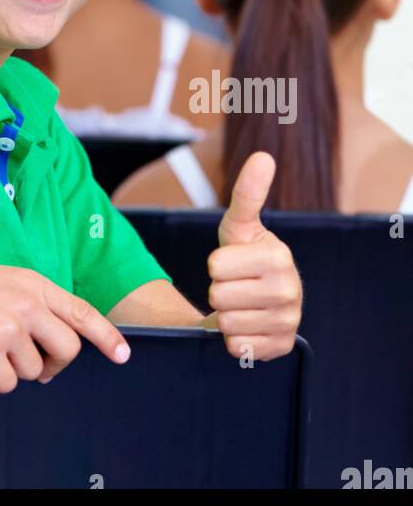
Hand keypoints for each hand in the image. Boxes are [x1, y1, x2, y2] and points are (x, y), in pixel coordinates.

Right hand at [0, 258, 131, 393]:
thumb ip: (29, 305)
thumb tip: (46, 348)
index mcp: (32, 283)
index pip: (82, 312)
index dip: (107, 336)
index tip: (122, 355)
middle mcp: (28, 302)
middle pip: (68, 350)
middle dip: (54, 367)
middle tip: (33, 368)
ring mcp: (10, 324)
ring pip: (34, 372)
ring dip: (12, 371)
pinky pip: (6, 384)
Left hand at [207, 151, 302, 360]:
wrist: (259, 298)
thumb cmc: (244, 256)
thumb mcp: (239, 226)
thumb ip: (247, 193)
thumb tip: (263, 157)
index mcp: (278, 257)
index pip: (215, 266)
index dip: (215, 265)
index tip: (231, 263)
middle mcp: (289, 291)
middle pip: (219, 296)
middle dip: (219, 290)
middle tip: (235, 285)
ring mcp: (288, 322)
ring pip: (226, 323)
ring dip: (226, 314)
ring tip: (241, 303)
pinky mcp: (280, 348)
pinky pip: (236, 347)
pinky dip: (235, 338)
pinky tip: (248, 324)